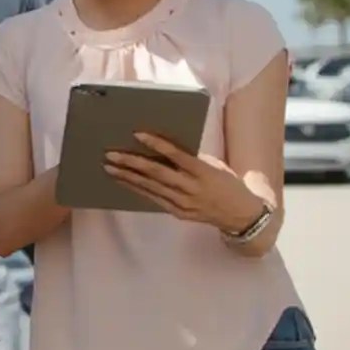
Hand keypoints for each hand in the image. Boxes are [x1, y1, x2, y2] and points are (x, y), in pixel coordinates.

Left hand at [103, 132, 264, 233]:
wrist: (241, 215)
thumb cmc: (227, 183)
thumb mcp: (214, 167)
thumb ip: (191, 159)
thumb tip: (163, 148)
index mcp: (203, 172)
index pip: (176, 155)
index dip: (156, 144)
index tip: (137, 134)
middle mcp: (191, 188)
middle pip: (156, 173)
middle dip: (131, 163)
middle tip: (110, 154)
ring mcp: (183, 202)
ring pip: (150, 187)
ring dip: (127, 177)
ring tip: (109, 167)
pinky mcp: (177, 212)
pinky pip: (153, 198)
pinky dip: (137, 189)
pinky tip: (123, 181)